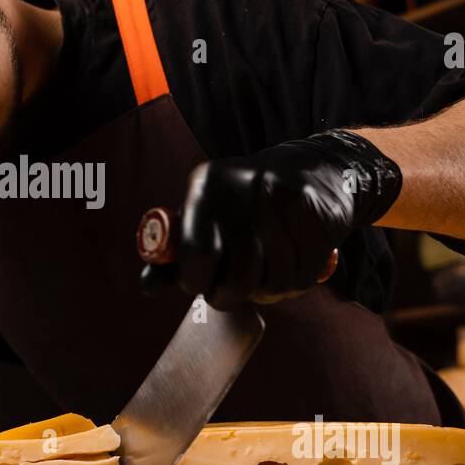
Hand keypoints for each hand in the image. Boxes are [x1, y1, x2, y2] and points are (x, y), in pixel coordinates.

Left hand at [140, 130, 401, 309]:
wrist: (314, 168)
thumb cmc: (244, 203)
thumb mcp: (206, 212)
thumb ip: (177, 251)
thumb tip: (146, 286)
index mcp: (207, 184)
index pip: (197, 254)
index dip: (196, 282)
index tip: (202, 284)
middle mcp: (245, 187)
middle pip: (239, 276)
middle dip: (233, 295)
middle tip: (233, 291)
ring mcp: (285, 200)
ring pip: (275, 282)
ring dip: (268, 292)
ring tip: (263, 277)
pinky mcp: (318, 215)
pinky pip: (303, 276)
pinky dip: (295, 284)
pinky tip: (290, 266)